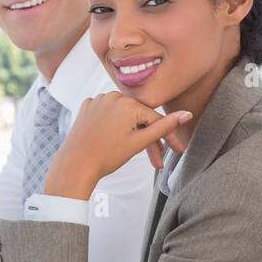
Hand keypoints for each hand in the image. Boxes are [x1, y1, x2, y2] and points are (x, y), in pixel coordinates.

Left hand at [44, 92, 191, 199]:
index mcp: (126, 103)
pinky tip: (114, 139)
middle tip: (157, 161)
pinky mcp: (86, 108)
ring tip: (135, 152)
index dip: (168, 137)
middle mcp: (111, 96)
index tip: (177, 151)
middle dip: (149, 139)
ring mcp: (97, 101)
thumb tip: (187, 114)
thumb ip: (164, 127)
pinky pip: (108, 114)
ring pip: (124, 116)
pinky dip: (115, 125)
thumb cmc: (105, 156)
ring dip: (133, 132)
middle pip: (139, 118)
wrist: (74, 165)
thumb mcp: (139, 142)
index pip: (155, 119)